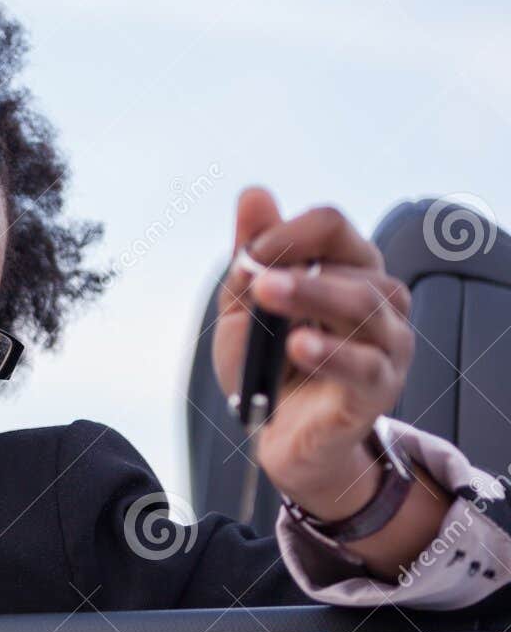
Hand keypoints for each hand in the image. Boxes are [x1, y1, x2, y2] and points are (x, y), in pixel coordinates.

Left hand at [211, 188, 413, 519]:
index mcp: (347, 270)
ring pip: (365, 305)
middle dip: (297, 266)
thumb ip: (251, 256)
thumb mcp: (244, 310)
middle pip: (353, 262)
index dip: (288, 233)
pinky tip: (298, 344)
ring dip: (313, 296)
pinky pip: (364, 363)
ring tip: (268, 297)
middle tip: (254, 278)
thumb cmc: (269, 367)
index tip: (247, 256)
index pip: (333, 226)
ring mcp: (387, 343)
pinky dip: (330, 351)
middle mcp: (378, 300)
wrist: (281, 437)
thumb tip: (254, 194)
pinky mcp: (381, 387)